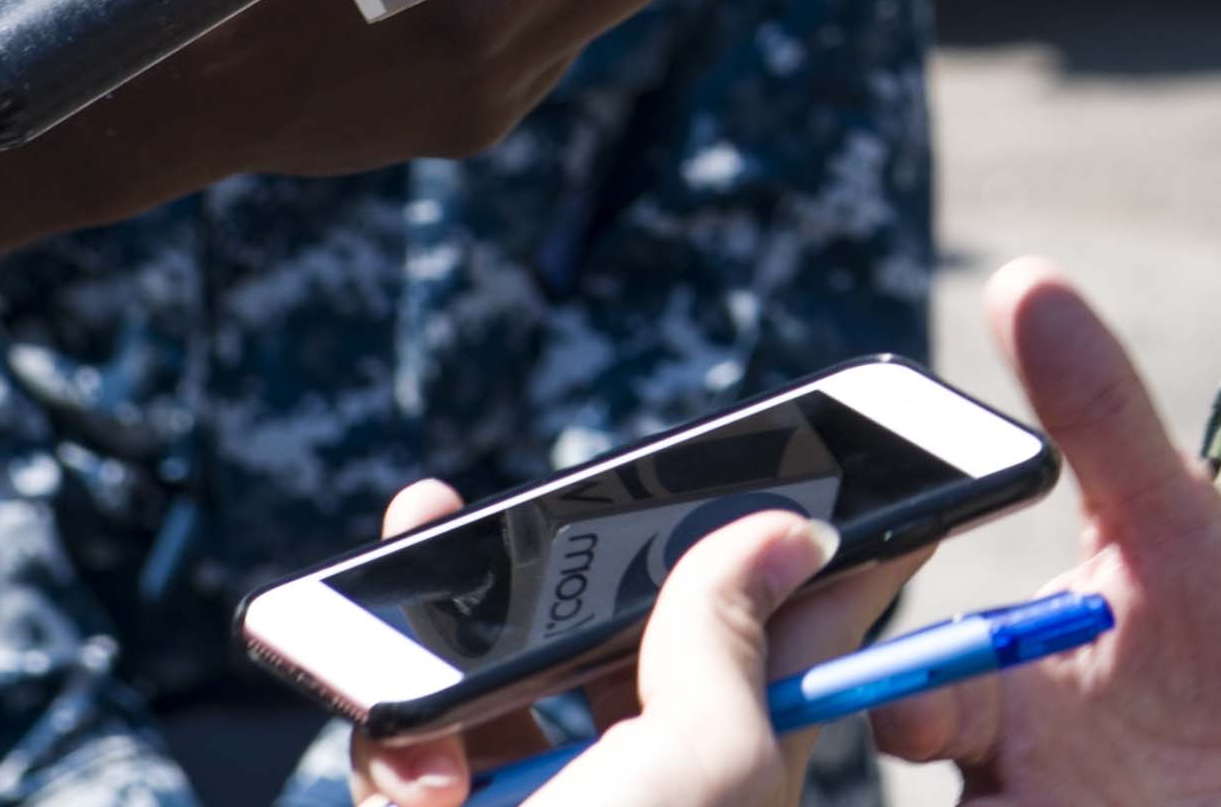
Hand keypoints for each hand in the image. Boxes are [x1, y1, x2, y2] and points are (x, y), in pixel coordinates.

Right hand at [347, 482, 890, 806]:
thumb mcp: (698, 769)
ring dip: (468, 611)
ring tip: (431, 534)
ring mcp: (543, 805)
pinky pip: (421, 740)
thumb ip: (730, 644)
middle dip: (598, 555)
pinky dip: (403, 733)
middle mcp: (647, 787)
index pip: (789, 631)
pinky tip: (417, 774)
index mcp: (736, 767)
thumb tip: (787, 535)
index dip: (801, 542)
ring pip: (512, 672)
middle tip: (571, 491)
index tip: (817, 450)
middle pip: (637, 631)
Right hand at [869, 261, 1220, 806]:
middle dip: (883, 704)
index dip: (860, 604)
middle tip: (921, 700)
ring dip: (931, 761)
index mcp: (990, 658)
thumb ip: (1099, 415)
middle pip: (881, 722)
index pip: (888, 631)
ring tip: (958, 745)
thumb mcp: (1177, 524)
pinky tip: (1003, 798)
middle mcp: (976, 746)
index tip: (863, 570)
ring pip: (922, 779)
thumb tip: (1019, 278)